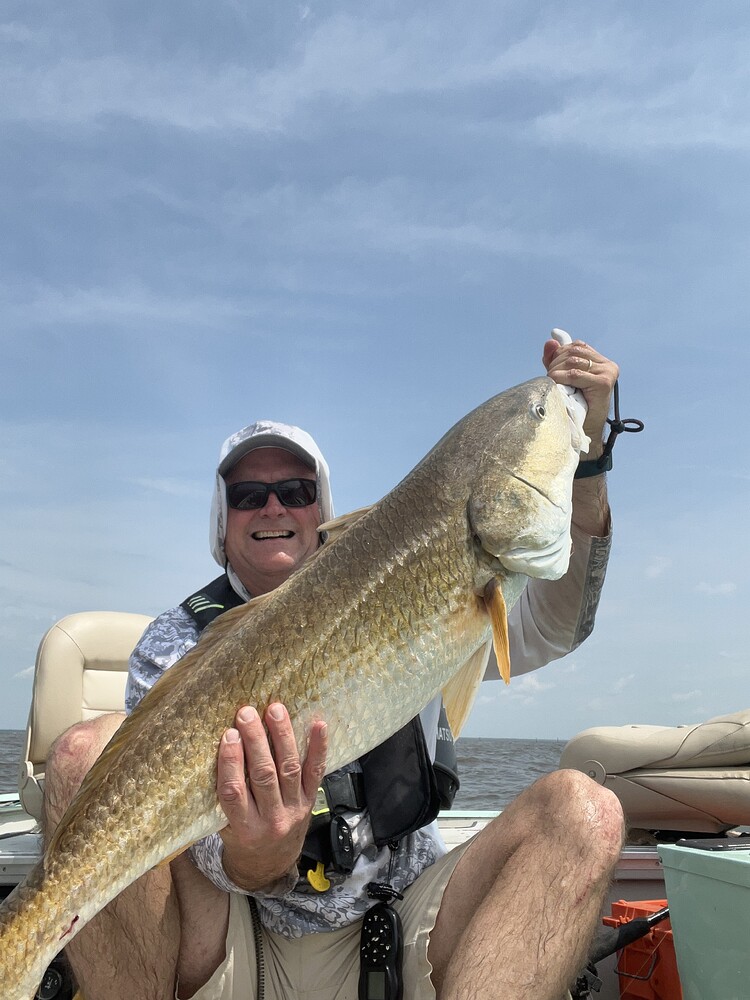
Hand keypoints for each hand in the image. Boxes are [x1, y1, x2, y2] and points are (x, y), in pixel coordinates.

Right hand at [217, 702, 327, 891]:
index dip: (231, 762)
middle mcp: (272, 819)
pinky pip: (315, 771)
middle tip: (247, 714)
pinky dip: (318, 747)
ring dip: (282, 736)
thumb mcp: (224, 828)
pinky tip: (318, 724)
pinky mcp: (311, 800)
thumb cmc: (241, 840)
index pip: (235, 792)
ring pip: (289, 768)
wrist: (271, 866)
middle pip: (264, 775)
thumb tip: (211, 753)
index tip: (228, 735)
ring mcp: (295, 809)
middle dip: (255, 741)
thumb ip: (222, 797)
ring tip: (274, 710)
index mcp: (244, 829)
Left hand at [543, 339, 618, 457]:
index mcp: (602, 361)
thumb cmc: (575, 405)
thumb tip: (551, 340)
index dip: (560, 352)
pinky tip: (557, 386)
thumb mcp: (563, 378)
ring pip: (573, 361)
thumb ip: (557, 359)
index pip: (577, 345)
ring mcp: (607, 373)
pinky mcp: (603, 383)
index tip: (551, 365)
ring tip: (553, 383)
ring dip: (557, 371)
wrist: (586, 430)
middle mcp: (608, 365)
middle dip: (556, 362)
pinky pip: (575, 374)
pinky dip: (561, 379)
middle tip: (550, 377)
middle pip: (574, 352)